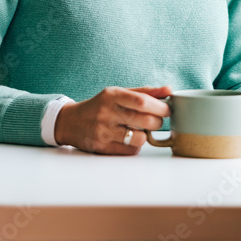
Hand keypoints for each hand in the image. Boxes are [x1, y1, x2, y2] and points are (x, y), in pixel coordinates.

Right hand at [55, 86, 171, 154]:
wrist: (71, 122)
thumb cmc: (100, 106)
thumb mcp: (118, 93)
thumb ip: (144, 92)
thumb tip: (169, 90)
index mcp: (112, 95)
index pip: (142, 101)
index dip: (160, 106)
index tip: (167, 109)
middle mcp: (106, 112)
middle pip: (145, 120)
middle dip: (158, 122)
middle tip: (156, 120)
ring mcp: (103, 131)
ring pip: (140, 138)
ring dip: (146, 135)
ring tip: (139, 130)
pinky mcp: (102, 147)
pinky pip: (131, 150)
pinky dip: (135, 146)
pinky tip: (128, 139)